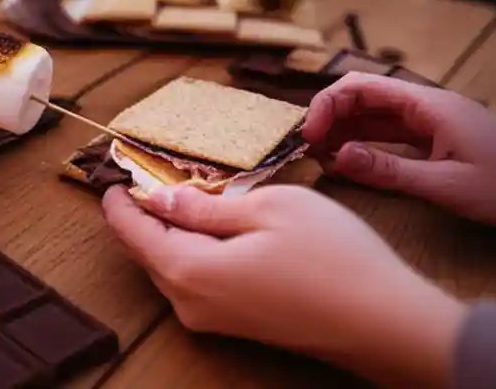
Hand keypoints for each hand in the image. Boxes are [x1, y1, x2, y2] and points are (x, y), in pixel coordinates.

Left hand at [104, 184, 465, 387]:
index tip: (111, 171)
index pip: (130, 230)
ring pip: (169, 266)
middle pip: (145, 251)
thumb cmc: (334, 257)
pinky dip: (191, 251)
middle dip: (139, 212)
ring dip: (167, 232)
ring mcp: (212, 319)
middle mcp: (190, 303)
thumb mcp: (268, 208)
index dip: (117, 198)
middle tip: (141, 174)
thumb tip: (161, 199)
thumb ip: (207, 206)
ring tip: (177, 193)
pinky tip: (211, 226)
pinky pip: (194, 281)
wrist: (384, 322)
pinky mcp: (235, 324)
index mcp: (189, 270)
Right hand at [302, 73, 495, 231]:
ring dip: (343, 131)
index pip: (361, 86)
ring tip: (320, 157)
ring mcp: (430, 122)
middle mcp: (425, 107)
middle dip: (328, 117)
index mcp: (428, 105)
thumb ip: (389, 171)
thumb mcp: (447, 186)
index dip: (327, 106)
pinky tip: (349, 162)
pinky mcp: (435, 140)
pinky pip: (388, 134)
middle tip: (307, 149)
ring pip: (372, 116)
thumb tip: (337, 157)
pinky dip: (364, 144)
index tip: (309, 136)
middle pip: (362, 96)